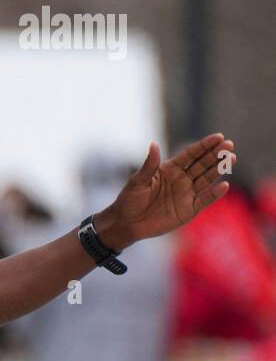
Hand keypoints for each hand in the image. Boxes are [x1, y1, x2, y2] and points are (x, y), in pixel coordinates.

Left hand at [95, 133, 234, 249]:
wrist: (127, 223)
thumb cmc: (129, 200)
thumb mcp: (138, 181)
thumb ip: (149, 165)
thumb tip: (154, 144)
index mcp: (169, 169)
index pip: (190, 154)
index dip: (204, 146)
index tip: (219, 137)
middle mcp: (181, 179)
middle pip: (202, 164)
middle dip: (216, 155)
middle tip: (229, 146)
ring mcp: (187, 194)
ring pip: (206, 179)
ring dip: (218, 170)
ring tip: (231, 158)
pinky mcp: (189, 209)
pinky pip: (205, 200)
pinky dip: (214, 194)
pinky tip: (224, 185)